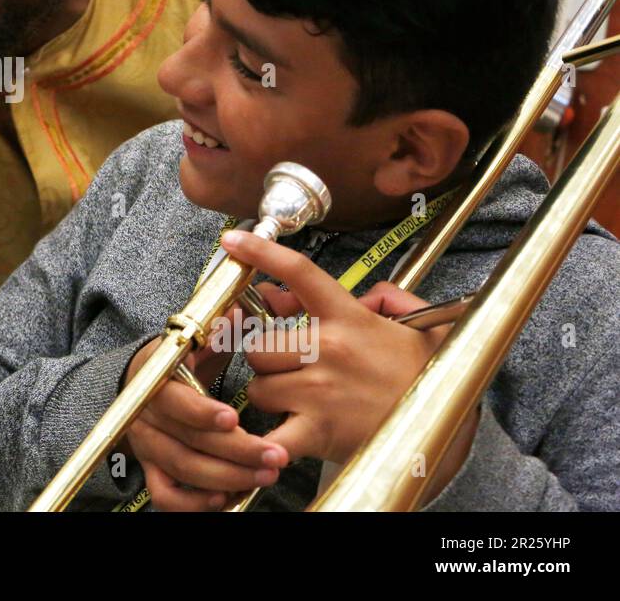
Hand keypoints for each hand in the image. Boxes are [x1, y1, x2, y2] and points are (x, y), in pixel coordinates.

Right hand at [118, 308, 289, 510]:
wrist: (150, 380)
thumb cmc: (184, 358)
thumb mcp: (198, 338)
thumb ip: (221, 326)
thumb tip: (242, 309)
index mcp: (153, 376)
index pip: (171, 399)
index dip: (200, 412)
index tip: (233, 418)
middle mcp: (144, 413)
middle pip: (185, 442)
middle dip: (234, 453)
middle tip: (275, 456)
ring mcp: (146, 444)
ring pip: (182, 470)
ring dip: (227, 477)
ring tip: (267, 474)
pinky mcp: (151, 468)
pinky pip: (165, 496)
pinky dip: (194, 502)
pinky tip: (227, 496)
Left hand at [218, 229, 468, 465]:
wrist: (446, 431)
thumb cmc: (426, 376)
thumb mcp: (414, 322)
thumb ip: (377, 295)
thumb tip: (313, 293)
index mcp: (350, 318)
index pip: (299, 272)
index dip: (261, 251)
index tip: (232, 239)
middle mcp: (330, 349)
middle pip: (258, 345)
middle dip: (265, 357)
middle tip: (287, 367)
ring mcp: (321, 392)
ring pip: (258, 386)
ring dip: (269, 394)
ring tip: (297, 401)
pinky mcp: (318, 432)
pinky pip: (271, 432)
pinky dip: (267, 439)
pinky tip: (277, 438)